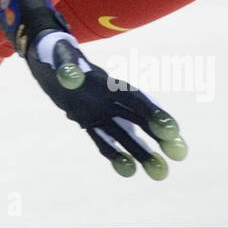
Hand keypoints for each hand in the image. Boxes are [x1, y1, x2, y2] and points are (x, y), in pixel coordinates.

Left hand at [25, 30, 187, 178]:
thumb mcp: (59, 56)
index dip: (153, 113)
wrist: (47, 59)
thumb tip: (69, 77)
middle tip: (181, 155)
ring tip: (161, 174)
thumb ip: (66, 64)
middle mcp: (109, 98)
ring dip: (142, 153)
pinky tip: (128, 170)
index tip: (172, 130)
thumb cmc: (56, 54)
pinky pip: (103, 140)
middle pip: (138, 119)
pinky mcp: (89, 121)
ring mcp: (101, 111)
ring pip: (125, 135)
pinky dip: (114, 154)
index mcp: (108, 82)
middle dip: (159, 137)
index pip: (134, 99)